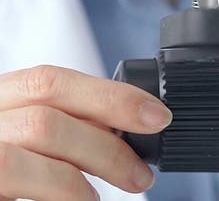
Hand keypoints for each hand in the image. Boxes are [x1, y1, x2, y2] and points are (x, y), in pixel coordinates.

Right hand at [0, 64, 171, 199]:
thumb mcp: (12, 134)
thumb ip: (51, 128)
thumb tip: (119, 131)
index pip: (49, 80)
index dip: (108, 95)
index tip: (155, 116)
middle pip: (47, 113)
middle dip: (106, 141)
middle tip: (142, 174)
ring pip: (32, 144)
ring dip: (80, 178)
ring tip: (105, 200)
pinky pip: (15, 184)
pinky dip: (57, 198)